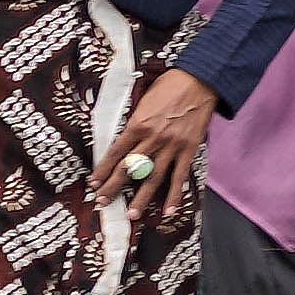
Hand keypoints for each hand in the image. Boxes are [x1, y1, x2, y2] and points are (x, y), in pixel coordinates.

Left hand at [91, 66, 219, 211]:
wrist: (200, 80)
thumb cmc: (169, 86)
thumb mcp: (143, 99)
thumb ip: (133, 121)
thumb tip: (121, 140)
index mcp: (138, 124)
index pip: (115, 153)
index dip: (103, 170)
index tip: (94, 183)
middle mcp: (153, 138)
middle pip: (129, 169)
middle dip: (114, 187)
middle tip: (102, 202)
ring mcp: (172, 146)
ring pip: (153, 178)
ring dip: (141, 198)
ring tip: (132, 215)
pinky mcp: (189, 150)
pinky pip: (179, 177)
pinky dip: (174, 196)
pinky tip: (167, 211)